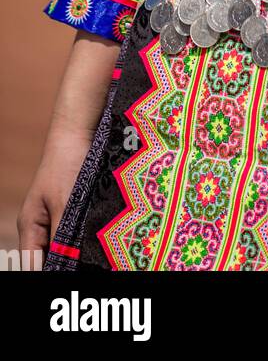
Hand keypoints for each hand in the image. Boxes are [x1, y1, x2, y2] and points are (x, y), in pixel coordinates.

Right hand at [17, 128, 92, 267]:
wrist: (79, 130)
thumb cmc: (68, 162)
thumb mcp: (66, 203)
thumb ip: (63, 237)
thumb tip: (65, 265)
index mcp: (30, 227)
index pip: (32, 264)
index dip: (51, 273)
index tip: (70, 275)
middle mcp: (41, 226)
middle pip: (48, 259)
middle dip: (66, 265)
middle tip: (91, 268)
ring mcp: (56, 218)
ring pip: (65, 247)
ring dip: (77, 253)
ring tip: (96, 260)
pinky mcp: (73, 209)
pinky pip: (75, 233)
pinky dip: (85, 240)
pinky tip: (99, 243)